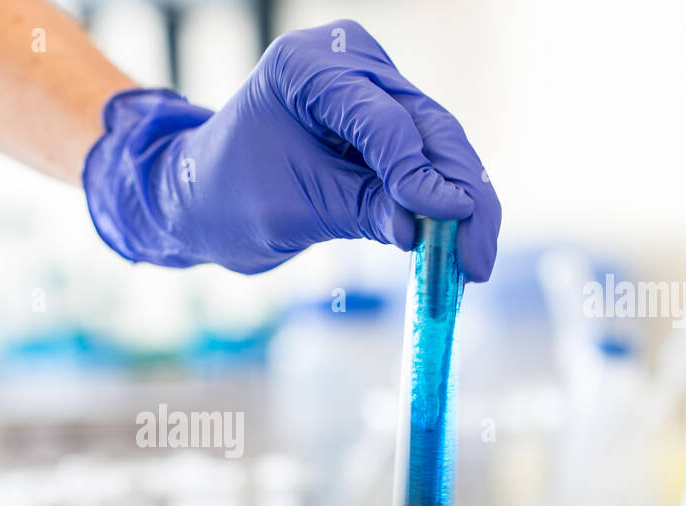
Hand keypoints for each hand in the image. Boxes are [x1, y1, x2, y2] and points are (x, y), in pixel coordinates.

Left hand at [83, 19, 499, 278]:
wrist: (206, 195)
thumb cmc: (231, 196)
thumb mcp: (294, 209)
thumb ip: (362, 211)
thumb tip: (427, 228)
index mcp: (309, 66)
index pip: (381, 118)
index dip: (419, 173)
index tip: (449, 218)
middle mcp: (350, 61)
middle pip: (428, 127)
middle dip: (461, 196)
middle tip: (478, 260)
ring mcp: (375, 85)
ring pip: (441, 145)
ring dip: (466, 205)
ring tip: (477, 264)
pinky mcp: (390, 117)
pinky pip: (430, 160)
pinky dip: (447, 204)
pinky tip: (465, 250)